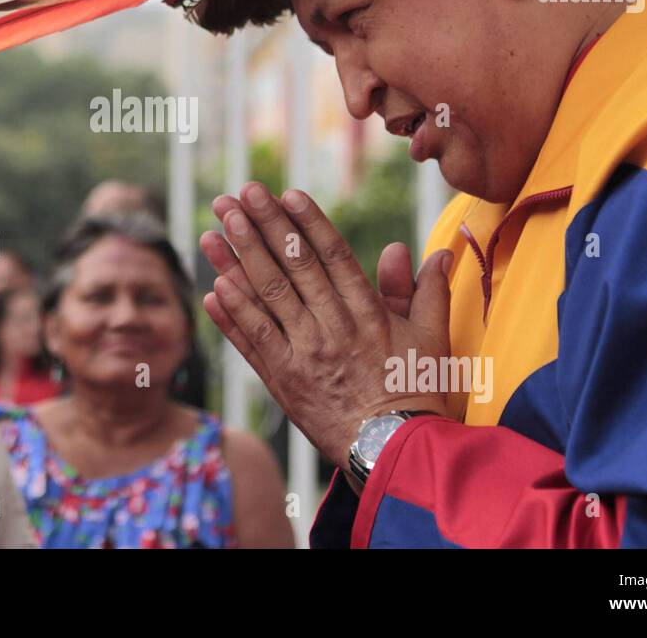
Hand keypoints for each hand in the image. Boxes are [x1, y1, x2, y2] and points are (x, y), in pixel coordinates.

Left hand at [200, 182, 452, 468]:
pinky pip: (252, 343)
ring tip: (213, 230)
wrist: (394, 452)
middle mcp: (331, 329)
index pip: (332, 256)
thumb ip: (426, 292)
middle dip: (261, 227)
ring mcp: (303, 356)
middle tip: (236, 196)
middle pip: (292, 268)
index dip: (307, 222)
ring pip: (265, 299)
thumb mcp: (432, 339)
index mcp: (367, 314)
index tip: (286, 194)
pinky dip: (231, 316)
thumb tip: (434, 252)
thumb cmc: (417, 393)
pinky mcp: (283, 382)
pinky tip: (212, 288)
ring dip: (235, 261)